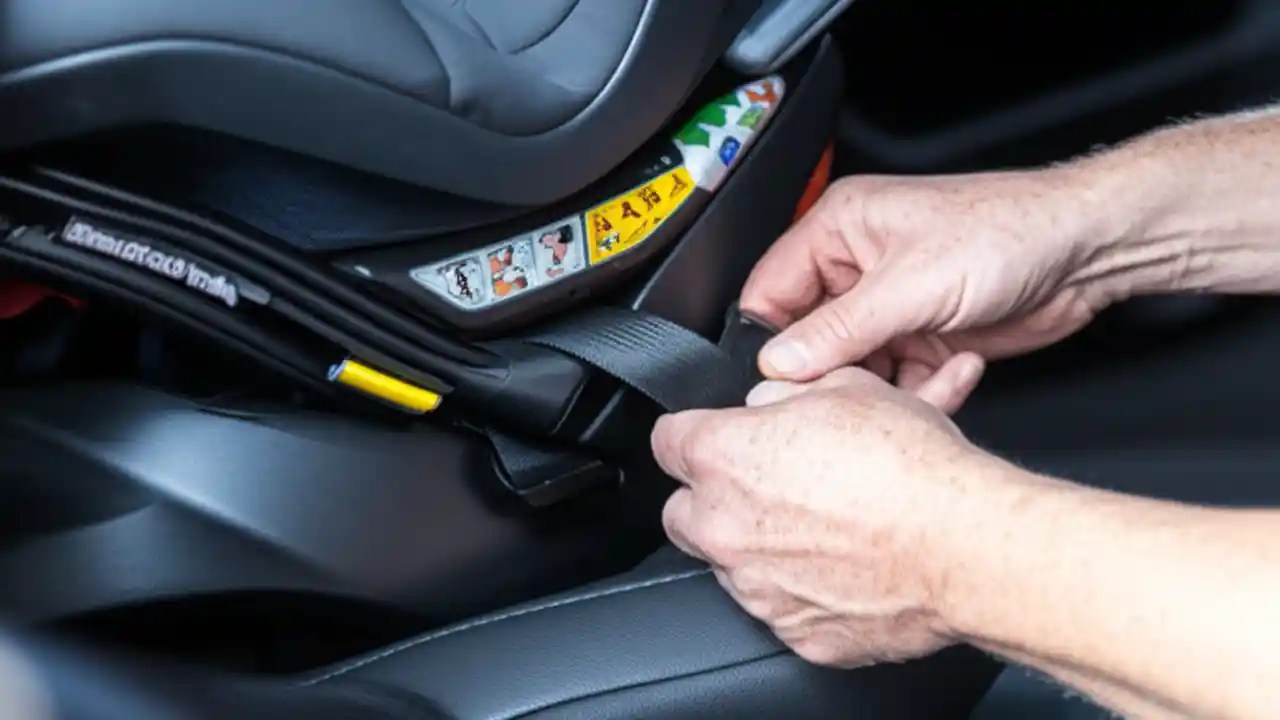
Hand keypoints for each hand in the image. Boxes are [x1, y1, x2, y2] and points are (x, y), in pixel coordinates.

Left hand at [652, 367, 1021, 667]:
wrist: (966, 545)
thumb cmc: (914, 467)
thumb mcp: (848, 388)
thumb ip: (787, 394)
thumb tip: (769, 402)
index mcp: (724, 456)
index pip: (667, 440)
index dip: (695, 433)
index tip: (712, 437)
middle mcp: (725, 525)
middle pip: (683, 510)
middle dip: (714, 498)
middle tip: (764, 485)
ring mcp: (755, 586)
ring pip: (729, 563)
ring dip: (758, 545)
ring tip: (820, 526)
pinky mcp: (793, 631)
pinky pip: (779, 606)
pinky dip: (800, 589)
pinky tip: (843, 567)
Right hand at [741, 169, 1121, 409]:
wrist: (1087, 252)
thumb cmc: (1010, 231)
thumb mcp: (911, 284)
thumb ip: (839, 329)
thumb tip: (780, 361)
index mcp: (839, 229)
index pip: (771, 291)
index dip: (771, 338)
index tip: (779, 381)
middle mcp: (858, 266)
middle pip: (807, 336)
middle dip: (826, 370)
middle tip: (843, 393)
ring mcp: (890, 304)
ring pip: (850, 366)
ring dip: (872, 387)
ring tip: (901, 387)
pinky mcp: (921, 337)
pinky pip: (893, 381)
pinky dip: (913, 393)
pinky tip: (946, 375)